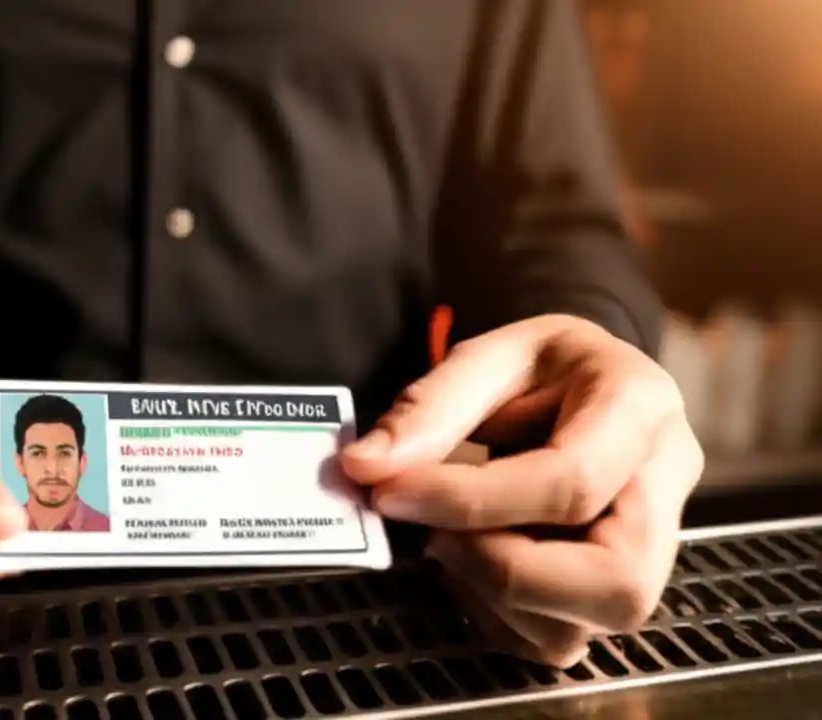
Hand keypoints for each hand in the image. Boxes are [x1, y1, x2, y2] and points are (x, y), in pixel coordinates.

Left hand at [341, 314, 702, 666]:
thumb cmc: (543, 367)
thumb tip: (365, 465)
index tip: (390, 491)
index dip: (470, 500)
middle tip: (435, 534)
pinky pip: (558, 640)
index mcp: (642, 410)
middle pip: (615, 582)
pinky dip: (496, 613)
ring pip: (587, 625)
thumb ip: (429, 407)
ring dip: (492, 595)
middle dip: (503, 570)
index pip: (571, 483)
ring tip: (449, 538)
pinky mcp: (616, 592)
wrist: (584, 383)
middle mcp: (665, 491)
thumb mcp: (488, 354)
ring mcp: (653, 552)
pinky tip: (470, 560)